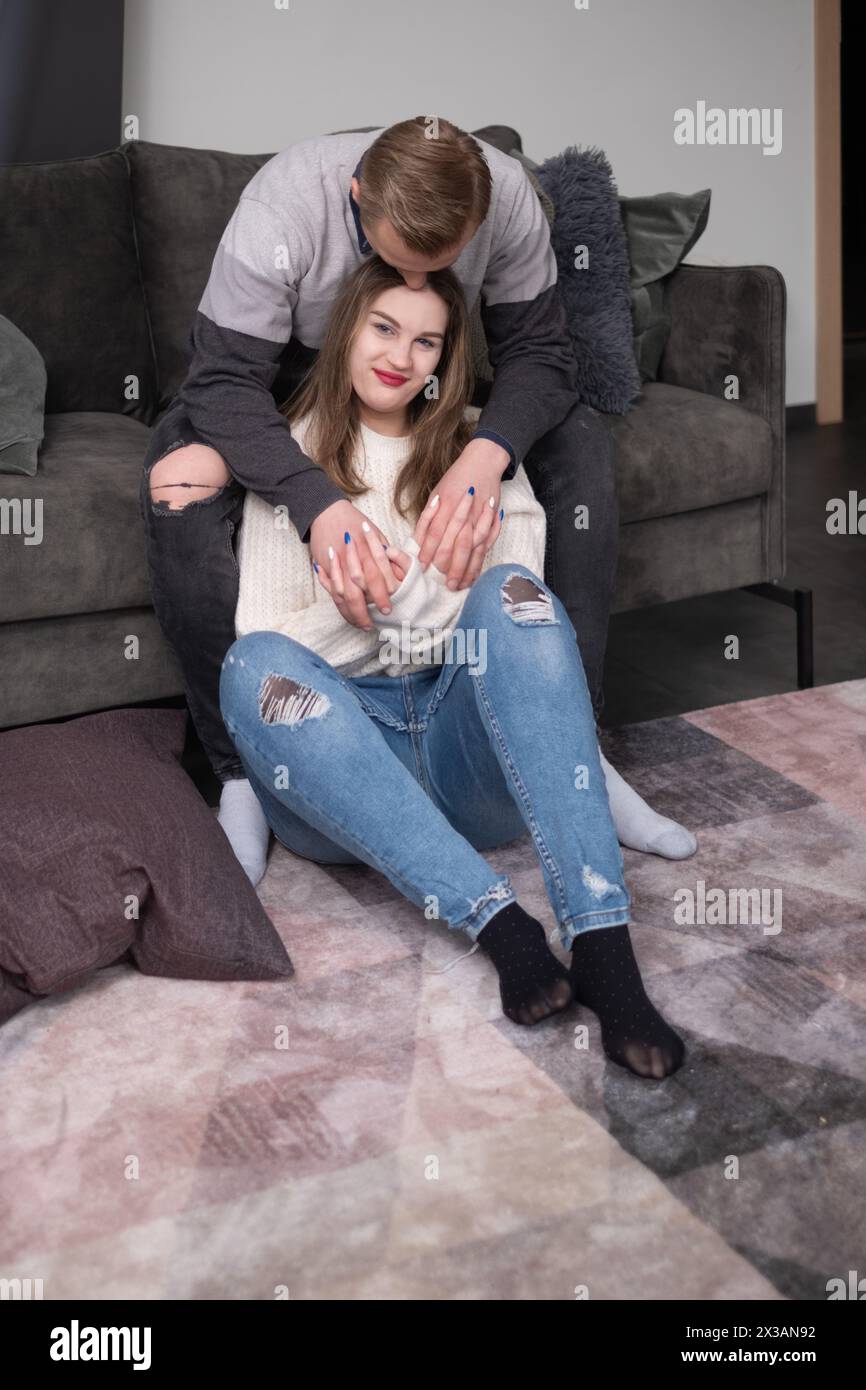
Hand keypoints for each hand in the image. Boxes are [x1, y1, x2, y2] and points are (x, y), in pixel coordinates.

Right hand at [310, 500, 410, 628]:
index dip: (381, 598)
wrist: (327, 512)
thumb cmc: (354, 522)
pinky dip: (338, 605)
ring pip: (341, 597)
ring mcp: (335, 566)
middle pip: (356, 594)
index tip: (387, 609)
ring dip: (350, 613)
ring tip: (360, 624)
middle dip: (364, 612)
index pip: (376, 581)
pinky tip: (346, 614)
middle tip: (371, 624)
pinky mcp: (324, 568)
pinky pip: (331, 591)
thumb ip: (385, 555)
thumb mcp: (376, 534)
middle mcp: (350, 562)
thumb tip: (396, 574)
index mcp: (366, 552)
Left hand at [412, 438, 506, 589]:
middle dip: (448, 568)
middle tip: (444, 585)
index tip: (423, 567)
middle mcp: (463, 514)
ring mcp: (479, 518)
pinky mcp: (491, 521)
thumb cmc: (457, 477)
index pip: (435, 534)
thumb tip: (420, 540)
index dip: (428, 552)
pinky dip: (480, 561)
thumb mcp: (437, 492)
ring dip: (465, 570)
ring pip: (472, 550)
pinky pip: (486, 546)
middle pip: (454, 546)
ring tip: (459, 585)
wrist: (483, 462)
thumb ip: (430, 515)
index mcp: (446, 504)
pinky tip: (474, 574)